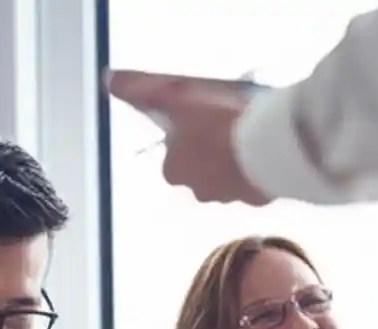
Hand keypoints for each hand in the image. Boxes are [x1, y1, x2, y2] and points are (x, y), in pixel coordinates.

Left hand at [106, 70, 272, 205]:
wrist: (267, 146)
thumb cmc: (217, 122)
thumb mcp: (173, 96)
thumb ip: (138, 89)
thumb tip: (109, 79)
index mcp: (175, 169)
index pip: (175, 154)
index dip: (188, 135)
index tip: (202, 119)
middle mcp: (198, 189)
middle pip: (201, 168)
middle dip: (211, 151)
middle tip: (228, 124)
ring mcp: (229, 196)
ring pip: (228, 177)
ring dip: (235, 160)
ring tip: (250, 135)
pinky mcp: (258, 198)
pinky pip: (254, 182)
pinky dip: (258, 169)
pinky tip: (268, 150)